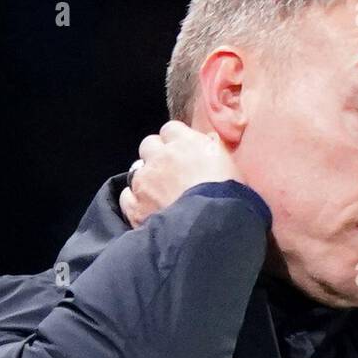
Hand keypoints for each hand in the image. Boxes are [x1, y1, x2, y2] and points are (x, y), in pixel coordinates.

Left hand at [120, 120, 243, 228]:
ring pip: (136, 170)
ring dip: (147, 179)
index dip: (176, 142)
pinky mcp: (136, 207)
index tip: (183, 153)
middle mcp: (161, 157)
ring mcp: (145, 182)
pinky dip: (134, 201)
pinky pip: (127, 197)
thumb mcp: (230, 166)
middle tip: (170, 173)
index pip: (171, 130)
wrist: (213, 227)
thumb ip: (215, 150)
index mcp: (186, 143)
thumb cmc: (229, 198)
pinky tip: (146, 209)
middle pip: (149, 145)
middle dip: (157, 156)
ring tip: (160, 195)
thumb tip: (210, 142)